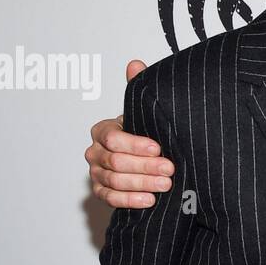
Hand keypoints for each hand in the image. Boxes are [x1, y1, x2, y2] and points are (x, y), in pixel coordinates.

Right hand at [85, 60, 175, 206]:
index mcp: (103, 131)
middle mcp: (95, 152)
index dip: (136, 145)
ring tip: (166, 184)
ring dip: (142, 183)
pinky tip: (149, 200)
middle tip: (170, 168)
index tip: (158, 148)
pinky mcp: (102, 192)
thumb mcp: (142, 112)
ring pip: (115, 181)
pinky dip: (131, 200)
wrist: (141, 157)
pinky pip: (112, 198)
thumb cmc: (143, 133)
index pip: (114, 139)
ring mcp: (96, 174)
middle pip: (116, 162)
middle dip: (145, 166)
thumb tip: (135, 64)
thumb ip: (137, 90)